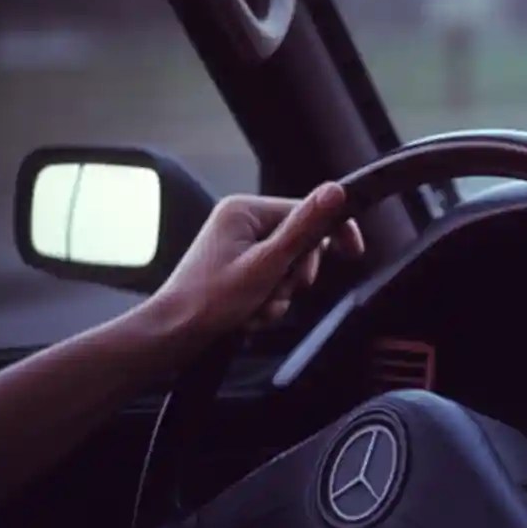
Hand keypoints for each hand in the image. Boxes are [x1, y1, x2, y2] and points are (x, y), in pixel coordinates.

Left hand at [146, 182, 365, 339]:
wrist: (172, 336)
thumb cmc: (211, 300)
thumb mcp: (268, 264)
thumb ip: (305, 228)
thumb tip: (337, 191)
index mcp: (245, 210)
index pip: (306, 211)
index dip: (331, 233)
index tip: (354, 252)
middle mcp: (241, 222)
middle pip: (299, 241)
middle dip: (294, 274)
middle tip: (279, 292)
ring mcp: (238, 245)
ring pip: (288, 265)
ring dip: (281, 293)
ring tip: (259, 308)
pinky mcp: (238, 268)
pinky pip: (272, 279)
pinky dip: (268, 300)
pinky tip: (251, 314)